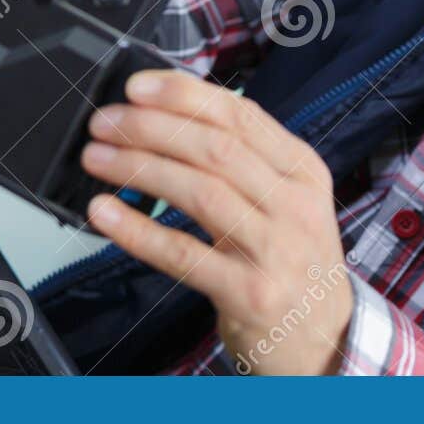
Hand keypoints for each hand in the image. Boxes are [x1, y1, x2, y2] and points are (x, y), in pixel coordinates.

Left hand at [80, 69, 352, 374]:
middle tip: (106, 123)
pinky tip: (105, 213)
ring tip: (97, 158)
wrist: (326, 337)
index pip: (240, 115)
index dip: (184, 95)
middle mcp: (293, 204)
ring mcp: (274, 250)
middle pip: (216, 149)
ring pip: (200, 192)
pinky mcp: (250, 293)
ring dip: (140, 169)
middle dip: (152, 128)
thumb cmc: (294, 261)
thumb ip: (245, 161)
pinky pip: (183, 254)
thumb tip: (172, 118)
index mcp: (302, 169)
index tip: (138, 86)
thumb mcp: (289, 200)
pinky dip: (137, 230)